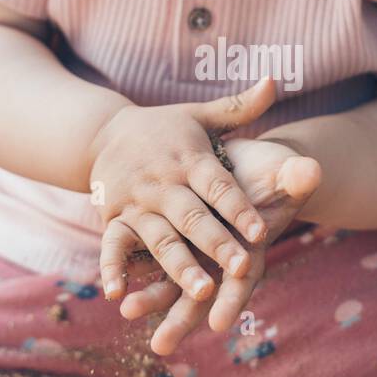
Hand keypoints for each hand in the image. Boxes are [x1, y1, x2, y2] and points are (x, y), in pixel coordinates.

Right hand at [90, 76, 276, 304]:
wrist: (102, 132)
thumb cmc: (166, 129)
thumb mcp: (201, 115)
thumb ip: (240, 107)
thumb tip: (274, 81)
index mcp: (191, 159)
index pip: (219, 185)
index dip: (239, 208)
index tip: (261, 230)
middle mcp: (164, 183)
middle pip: (193, 217)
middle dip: (217, 243)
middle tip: (242, 268)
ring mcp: (136, 203)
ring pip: (160, 239)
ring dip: (178, 266)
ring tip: (201, 293)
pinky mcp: (112, 218)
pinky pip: (111, 246)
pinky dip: (110, 269)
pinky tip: (115, 295)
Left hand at [118, 135, 321, 355]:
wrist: (246, 162)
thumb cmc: (272, 172)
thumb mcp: (285, 171)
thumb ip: (296, 177)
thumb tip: (312, 170)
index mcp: (249, 248)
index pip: (241, 281)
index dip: (230, 300)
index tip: (218, 324)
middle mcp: (219, 258)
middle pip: (200, 294)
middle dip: (180, 318)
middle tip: (160, 345)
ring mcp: (195, 249)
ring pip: (170, 280)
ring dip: (150, 297)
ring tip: (126, 309)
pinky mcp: (173, 232)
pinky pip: (149, 256)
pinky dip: (131, 269)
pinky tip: (113, 284)